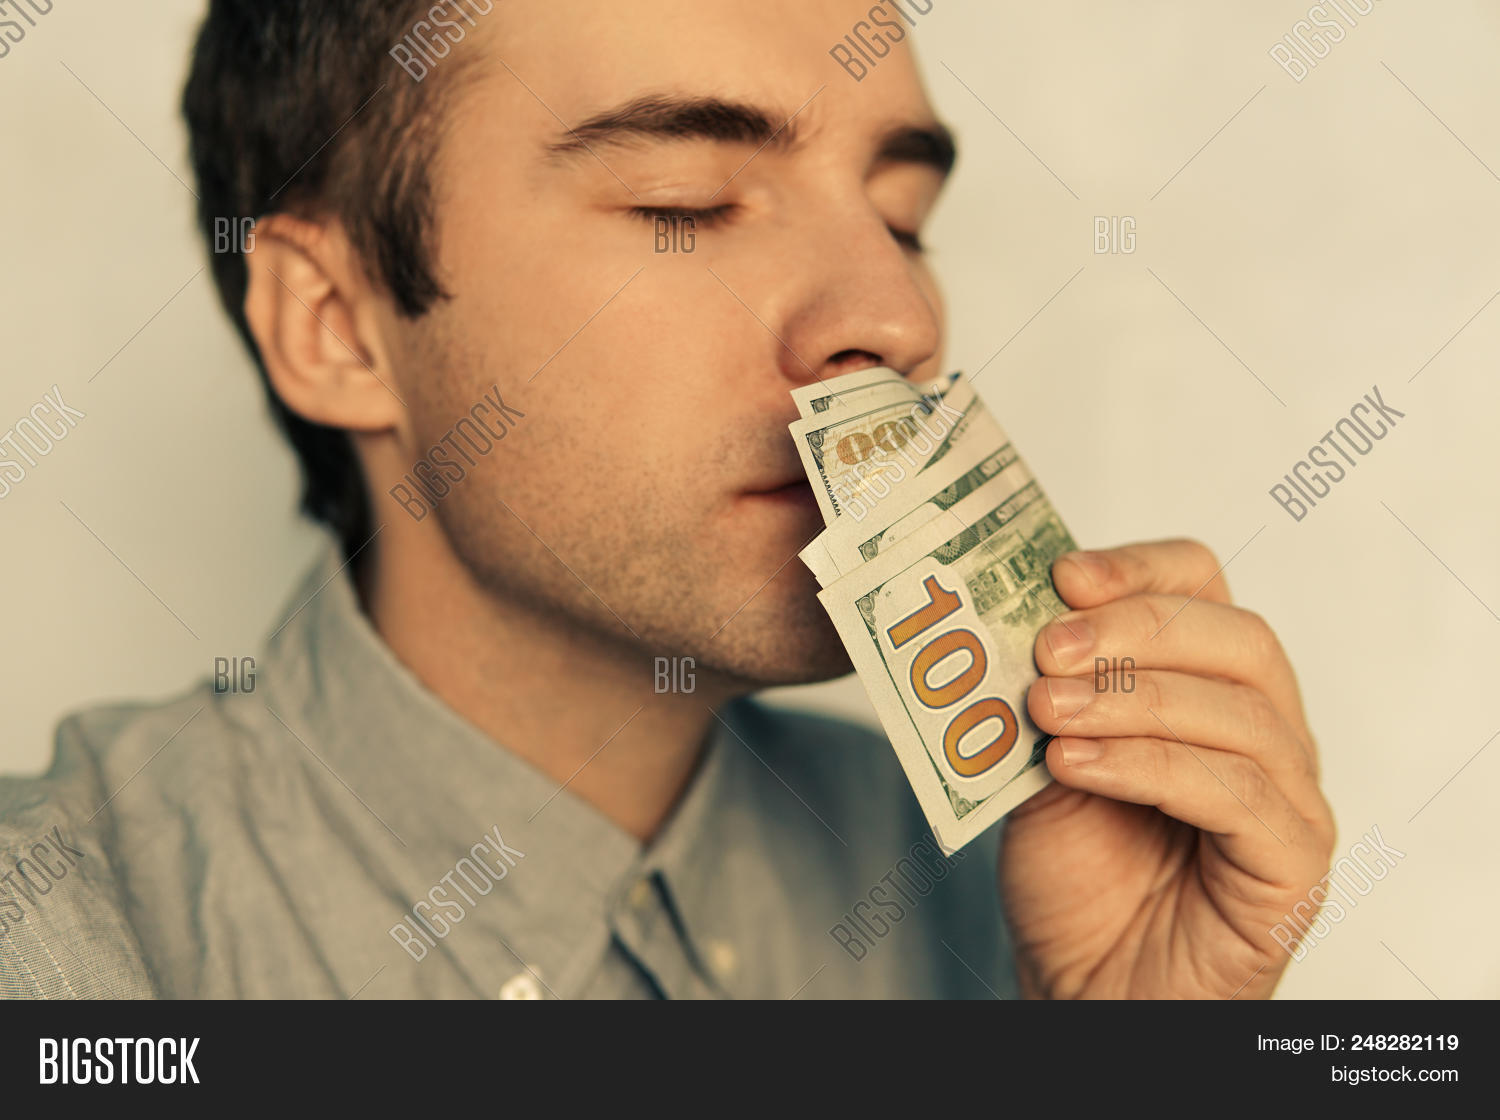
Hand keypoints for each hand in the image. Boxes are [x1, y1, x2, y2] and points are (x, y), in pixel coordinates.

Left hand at [999, 540, 1335, 998]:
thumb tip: (1019, 617)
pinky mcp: (1294, 863)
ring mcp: (1290, 797)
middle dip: (1136, 631)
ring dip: (1131, 700)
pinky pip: (1237, 795)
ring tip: (1048, 712)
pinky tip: (1078, 767)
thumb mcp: (1043, 757)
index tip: (1064, 576)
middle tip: (1050, 648)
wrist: (1085, 983)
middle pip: (1237, 638)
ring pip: (1238, 713)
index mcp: (1208, 685)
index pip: (1205, 586)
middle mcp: (1266, 730)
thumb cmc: (1075, 875)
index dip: (1139, 568)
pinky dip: (1149, 767)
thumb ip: (1049, 690)